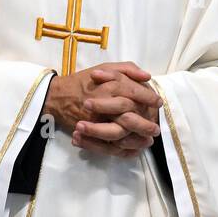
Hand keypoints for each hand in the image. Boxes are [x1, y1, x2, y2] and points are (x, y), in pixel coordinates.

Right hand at [44, 62, 160, 158]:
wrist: (58, 97)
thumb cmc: (84, 81)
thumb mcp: (105, 67)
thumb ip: (127, 68)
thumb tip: (147, 77)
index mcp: (110, 85)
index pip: (135, 93)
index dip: (149, 98)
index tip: (158, 102)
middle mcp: (104, 103)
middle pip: (130, 116)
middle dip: (146, 123)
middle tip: (156, 128)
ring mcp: (97, 120)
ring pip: (121, 133)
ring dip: (137, 138)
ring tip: (149, 140)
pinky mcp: (90, 133)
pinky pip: (109, 145)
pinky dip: (123, 149)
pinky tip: (134, 149)